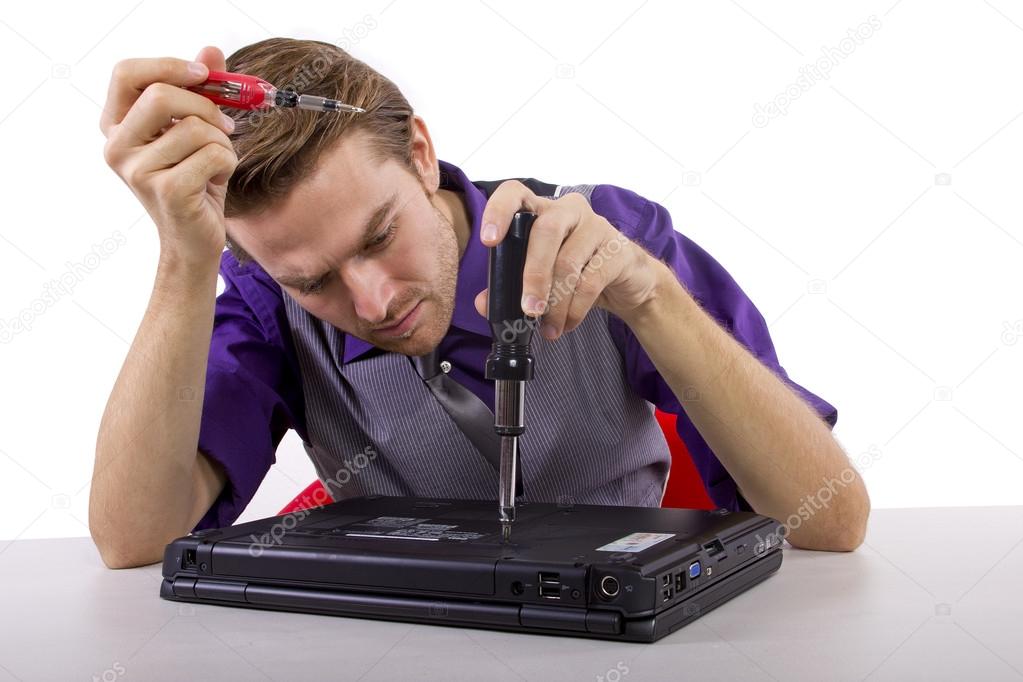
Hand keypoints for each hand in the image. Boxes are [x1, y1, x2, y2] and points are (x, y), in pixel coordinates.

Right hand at [100, 46, 237, 266]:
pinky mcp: (167, 190)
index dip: (169, 66)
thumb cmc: (194, 182)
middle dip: (206, 105)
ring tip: (215, 164)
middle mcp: (117, 147)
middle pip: (162, 94)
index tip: (203, 74)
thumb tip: (212, 51)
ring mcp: (138, 171)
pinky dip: (228, 163)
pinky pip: (215, 154)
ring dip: (223, 142)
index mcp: (116, 126)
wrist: (193, 239)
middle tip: (224, 125)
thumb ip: (199, 91)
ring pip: (197, 128)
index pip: (127, 73)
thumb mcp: (195, 131)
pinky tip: (214, 181)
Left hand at [473, 181, 663, 338]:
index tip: (489, 241)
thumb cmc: (578, 272)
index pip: (515, 194)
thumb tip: (484, 304)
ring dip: (555, 302)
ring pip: (568, 261)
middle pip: (545, 231)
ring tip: (549, 328)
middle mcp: (569, 210)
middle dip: (533, 276)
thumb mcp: (542, 277)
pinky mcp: (617, 249)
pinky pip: (591, 281)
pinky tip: (567, 324)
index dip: (499, 211)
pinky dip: (575, 309)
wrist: (629, 282)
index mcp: (543, 210)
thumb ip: (509, 286)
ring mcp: (596, 226)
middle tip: (528, 311)